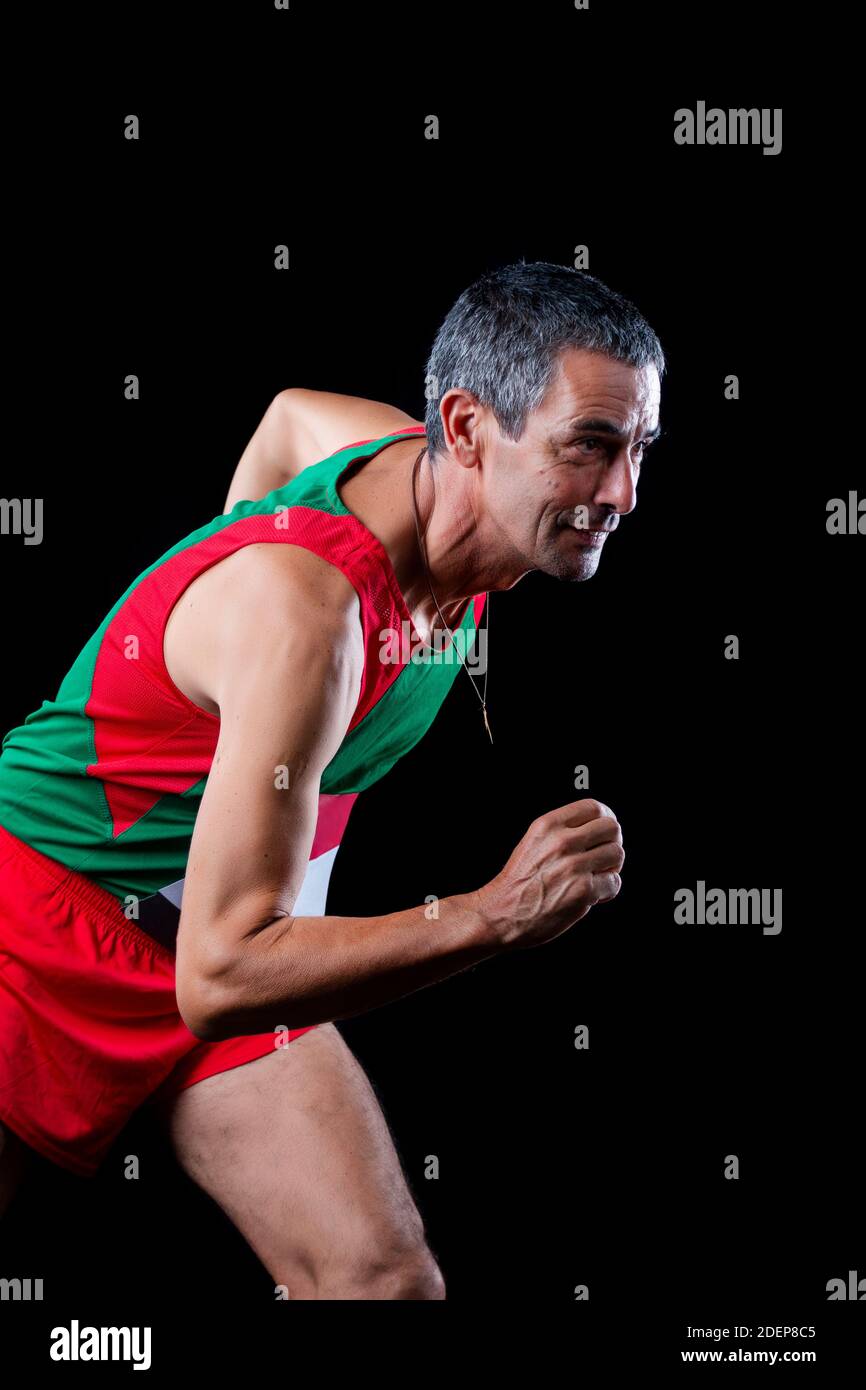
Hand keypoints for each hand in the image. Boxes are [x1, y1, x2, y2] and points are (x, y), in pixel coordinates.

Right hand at [475, 798, 623, 949]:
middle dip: (613, 842)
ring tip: (598, 877)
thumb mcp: (533, 842)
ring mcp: (574, 866)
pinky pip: (614, 882)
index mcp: (548, 825)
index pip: (593, 807)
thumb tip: (598, 829)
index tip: (605, 832)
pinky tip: (593, 895)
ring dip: (612, 867)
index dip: (606, 818)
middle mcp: (561, 842)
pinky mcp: (583, 892)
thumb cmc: (519, 881)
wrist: (501, 914)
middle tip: (604, 857)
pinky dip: (608, 890)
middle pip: (611, 827)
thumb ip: (561, 832)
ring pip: (617, 853)